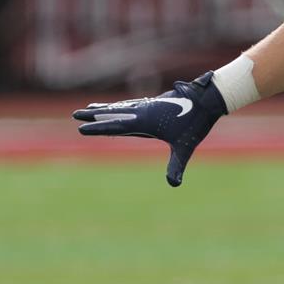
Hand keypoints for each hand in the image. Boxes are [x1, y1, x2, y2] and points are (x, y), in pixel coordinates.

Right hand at [73, 71, 227, 186]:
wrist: (208, 100)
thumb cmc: (196, 122)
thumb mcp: (185, 147)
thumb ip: (176, 165)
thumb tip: (174, 184)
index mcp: (145, 121)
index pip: (115, 125)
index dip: (97, 128)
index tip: (80, 128)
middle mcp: (143, 111)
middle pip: (113, 113)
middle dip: (94, 116)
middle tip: (75, 114)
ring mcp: (148, 106)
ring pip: (121, 108)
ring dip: (105, 109)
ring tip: (91, 108)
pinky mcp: (155, 104)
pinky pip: (131, 106)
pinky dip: (120, 106)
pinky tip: (118, 108)